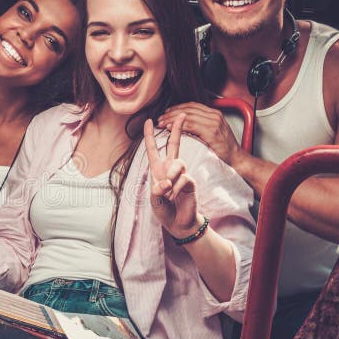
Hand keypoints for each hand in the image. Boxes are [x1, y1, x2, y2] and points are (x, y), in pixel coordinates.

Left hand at [144, 115, 202, 237]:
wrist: (178, 223)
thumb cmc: (164, 210)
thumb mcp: (154, 200)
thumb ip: (157, 190)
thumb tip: (166, 182)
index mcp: (157, 170)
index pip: (153, 149)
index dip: (149, 135)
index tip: (148, 121)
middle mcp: (170, 169)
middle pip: (174, 144)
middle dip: (177, 129)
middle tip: (182, 114)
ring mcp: (181, 174)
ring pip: (178, 163)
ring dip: (171, 176)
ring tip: (167, 190)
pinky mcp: (190, 182)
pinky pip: (184, 178)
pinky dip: (176, 188)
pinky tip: (174, 197)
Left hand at [158, 102, 241, 166]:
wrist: (236, 158)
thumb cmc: (224, 148)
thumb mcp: (213, 131)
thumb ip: (202, 124)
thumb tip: (185, 122)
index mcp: (214, 113)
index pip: (192, 106)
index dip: (177, 107)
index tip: (167, 112)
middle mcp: (214, 115)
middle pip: (188, 109)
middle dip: (171, 113)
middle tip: (161, 118)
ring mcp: (214, 123)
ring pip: (188, 116)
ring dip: (172, 119)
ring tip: (162, 123)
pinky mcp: (212, 132)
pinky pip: (191, 125)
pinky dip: (178, 126)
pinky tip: (170, 128)